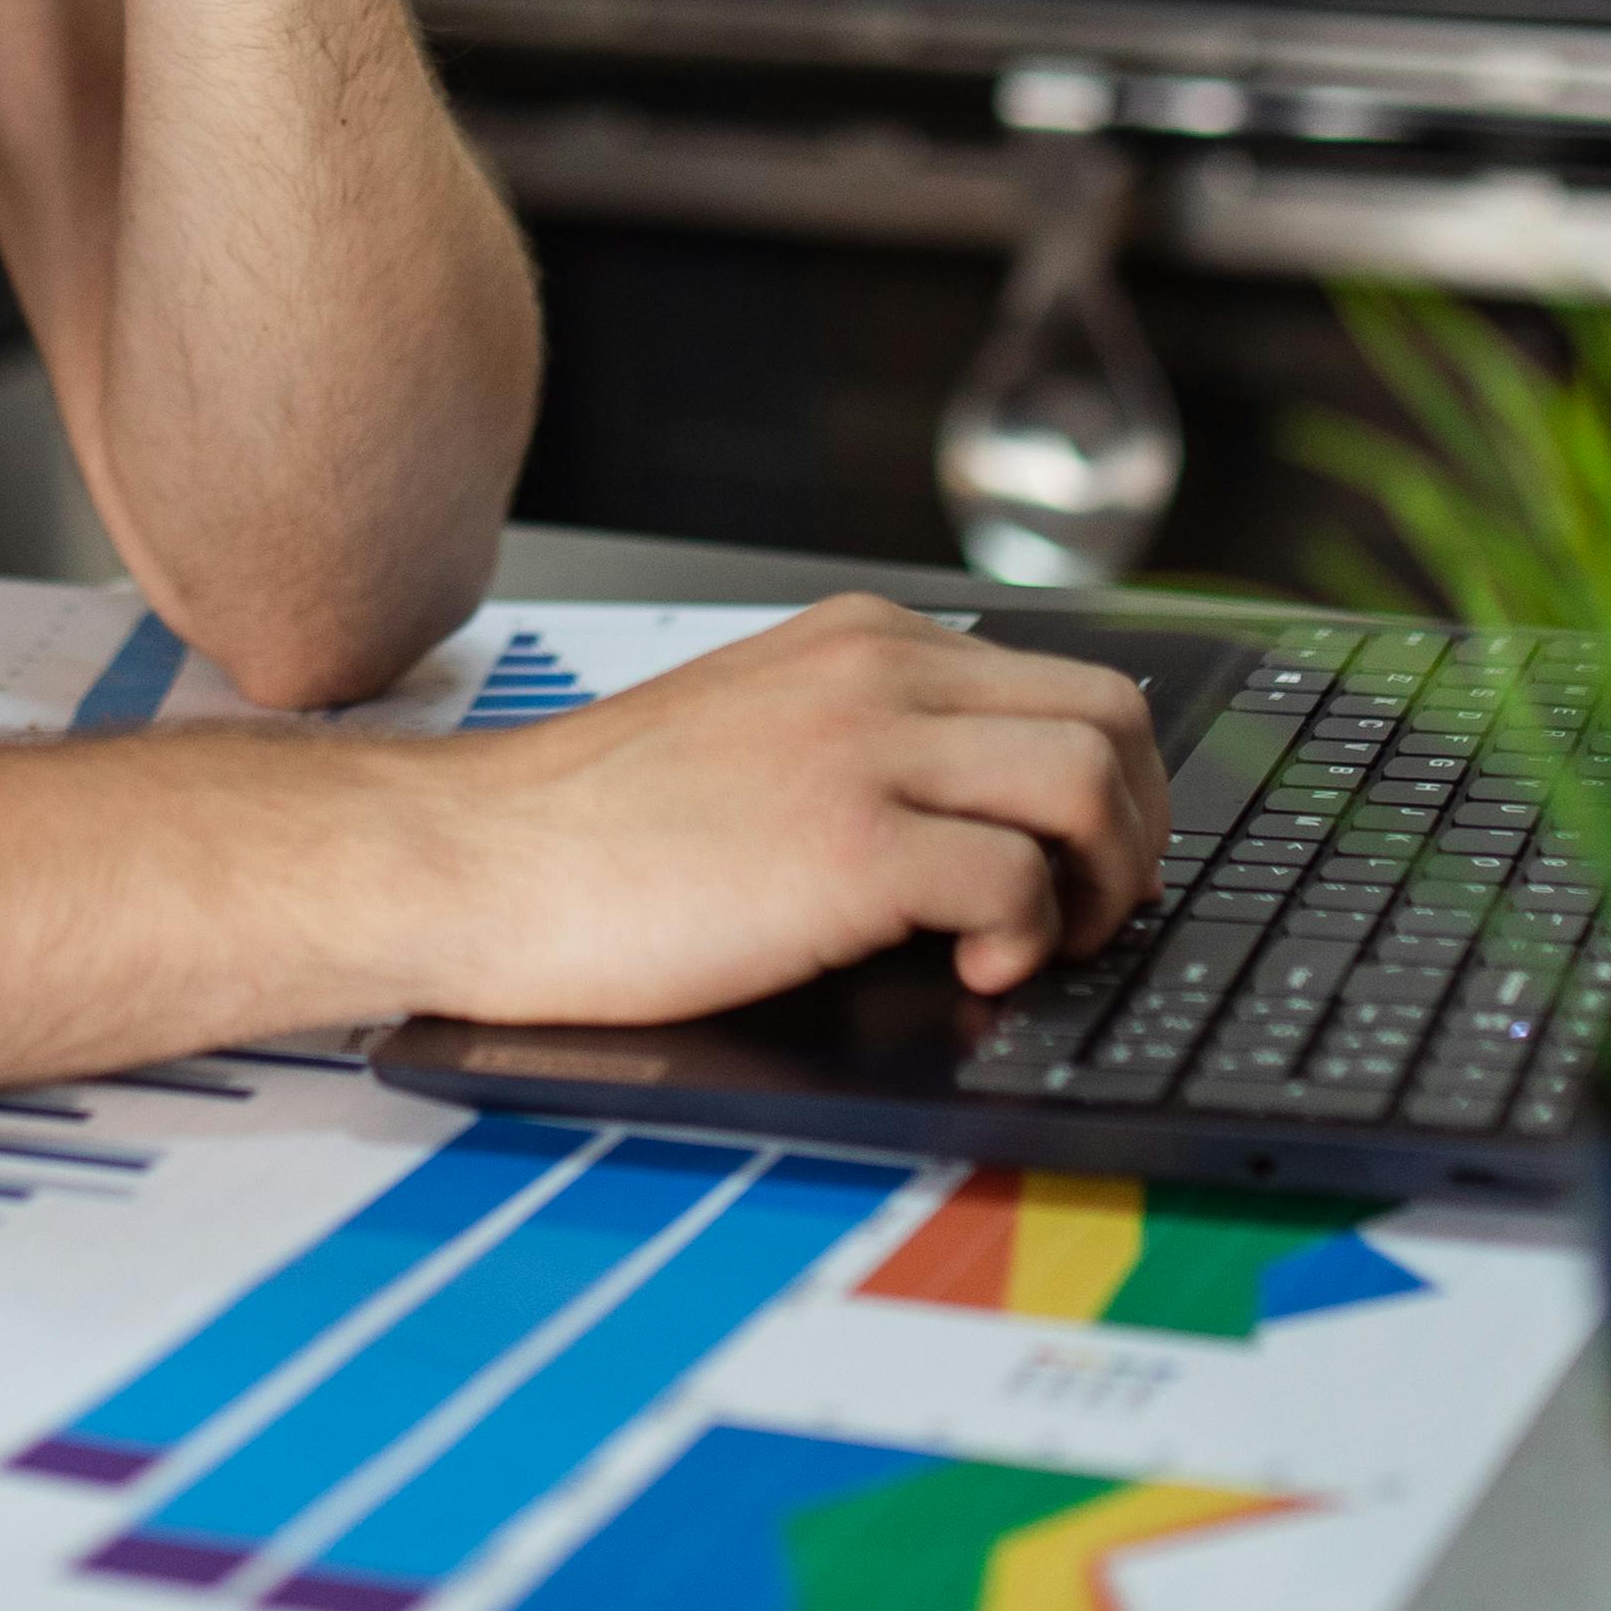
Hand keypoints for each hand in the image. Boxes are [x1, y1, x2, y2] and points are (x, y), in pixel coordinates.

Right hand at [407, 598, 1168, 1017]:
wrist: (474, 861)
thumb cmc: (593, 831)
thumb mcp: (753, 732)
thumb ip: (863, 740)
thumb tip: (984, 819)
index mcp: (860, 641)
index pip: (1065, 681)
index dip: (1110, 787)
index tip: (1088, 866)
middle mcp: (877, 670)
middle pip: (1110, 719)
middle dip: (1135, 830)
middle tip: (1089, 914)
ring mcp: (865, 746)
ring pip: (1090, 782)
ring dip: (1099, 882)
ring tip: (1037, 946)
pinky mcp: (848, 840)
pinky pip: (1016, 876)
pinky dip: (1025, 937)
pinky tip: (969, 969)